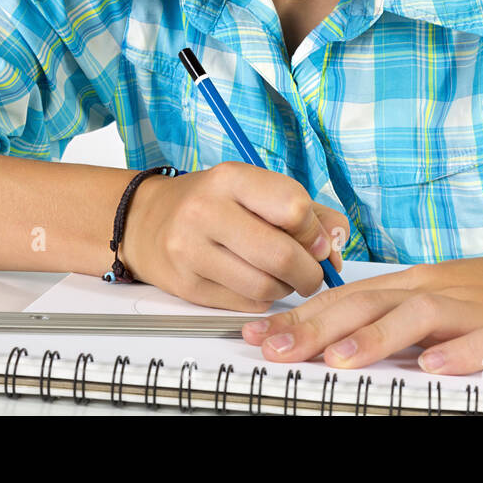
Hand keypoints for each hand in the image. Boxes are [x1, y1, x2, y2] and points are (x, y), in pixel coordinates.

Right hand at [120, 161, 348, 310]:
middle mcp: (206, 211)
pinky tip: (254, 282)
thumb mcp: (257, 189)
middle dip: (310, 271)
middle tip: (312, 272)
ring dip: (287, 287)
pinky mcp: (187, 286)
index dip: (315, 231)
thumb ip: (309, 212)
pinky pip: (247, 304)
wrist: (146, 220)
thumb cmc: (213, 203)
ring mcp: (191, 251)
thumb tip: (336, 246)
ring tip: (282, 276)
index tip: (316, 241)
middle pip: (281, 254)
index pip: (293, 207)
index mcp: (231, 178)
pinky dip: (263, 299)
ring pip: (265, 286)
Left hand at [239, 244, 482, 375]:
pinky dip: (458, 354)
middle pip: (368, 303)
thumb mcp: (445, 300)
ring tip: (339, 359)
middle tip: (272, 348)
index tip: (254, 333)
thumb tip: (337, 336)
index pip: (345, 298)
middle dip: (316, 327)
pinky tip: (435, 367)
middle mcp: (439, 290)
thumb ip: (396, 316)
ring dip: (376, 338)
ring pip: (418, 317)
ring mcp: (477, 309)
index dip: (298, 316)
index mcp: (417, 284)